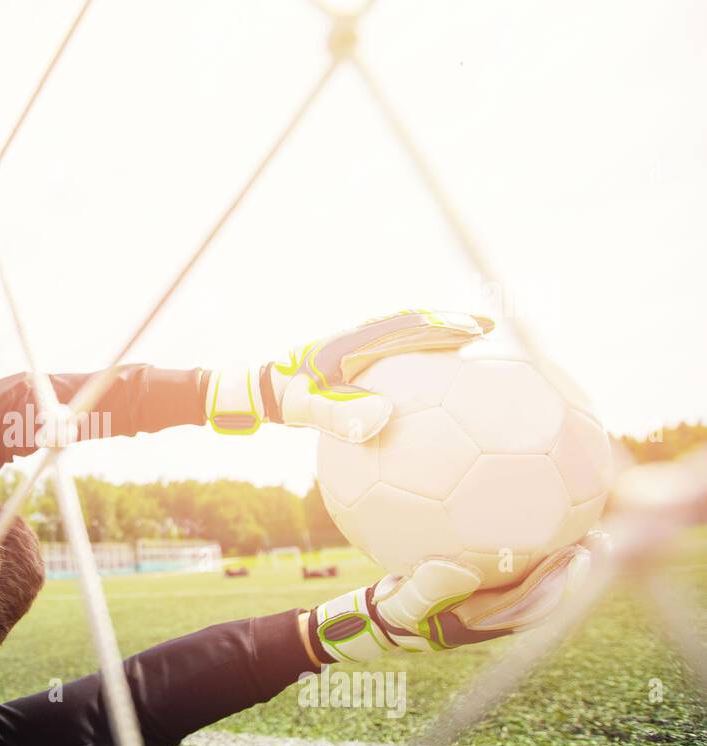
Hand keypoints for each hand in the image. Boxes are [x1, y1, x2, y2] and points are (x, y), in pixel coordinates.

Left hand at [206, 310, 492, 440]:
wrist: (260, 391)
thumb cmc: (285, 400)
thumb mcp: (309, 411)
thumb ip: (341, 416)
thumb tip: (385, 418)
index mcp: (356, 341)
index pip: (408, 326)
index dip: (444, 325)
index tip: (477, 329)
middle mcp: (361, 337)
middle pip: (414, 322)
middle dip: (451, 323)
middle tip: (490, 328)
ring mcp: (359, 346)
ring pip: (407, 333)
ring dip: (438, 334)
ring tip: (472, 344)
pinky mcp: (356, 359)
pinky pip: (396, 351)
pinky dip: (421, 353)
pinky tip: (436, 381)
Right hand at [305, 532, 608, 664]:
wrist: (381, 616)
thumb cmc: (391, 612)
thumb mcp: (403, 605)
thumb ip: (427, 590)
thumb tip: (458, 568)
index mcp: (490, 620)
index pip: (536, 603)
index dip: (563, 583)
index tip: (582, 557)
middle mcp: (502, 609)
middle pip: (550, 588)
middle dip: (578, 566)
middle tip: (598, 533)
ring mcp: (496, 595)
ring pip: (538, 573)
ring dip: (561, 550)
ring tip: (583, 517)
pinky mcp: (487, 581)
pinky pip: (516, 558)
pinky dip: (533, 536)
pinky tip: (535, 502)